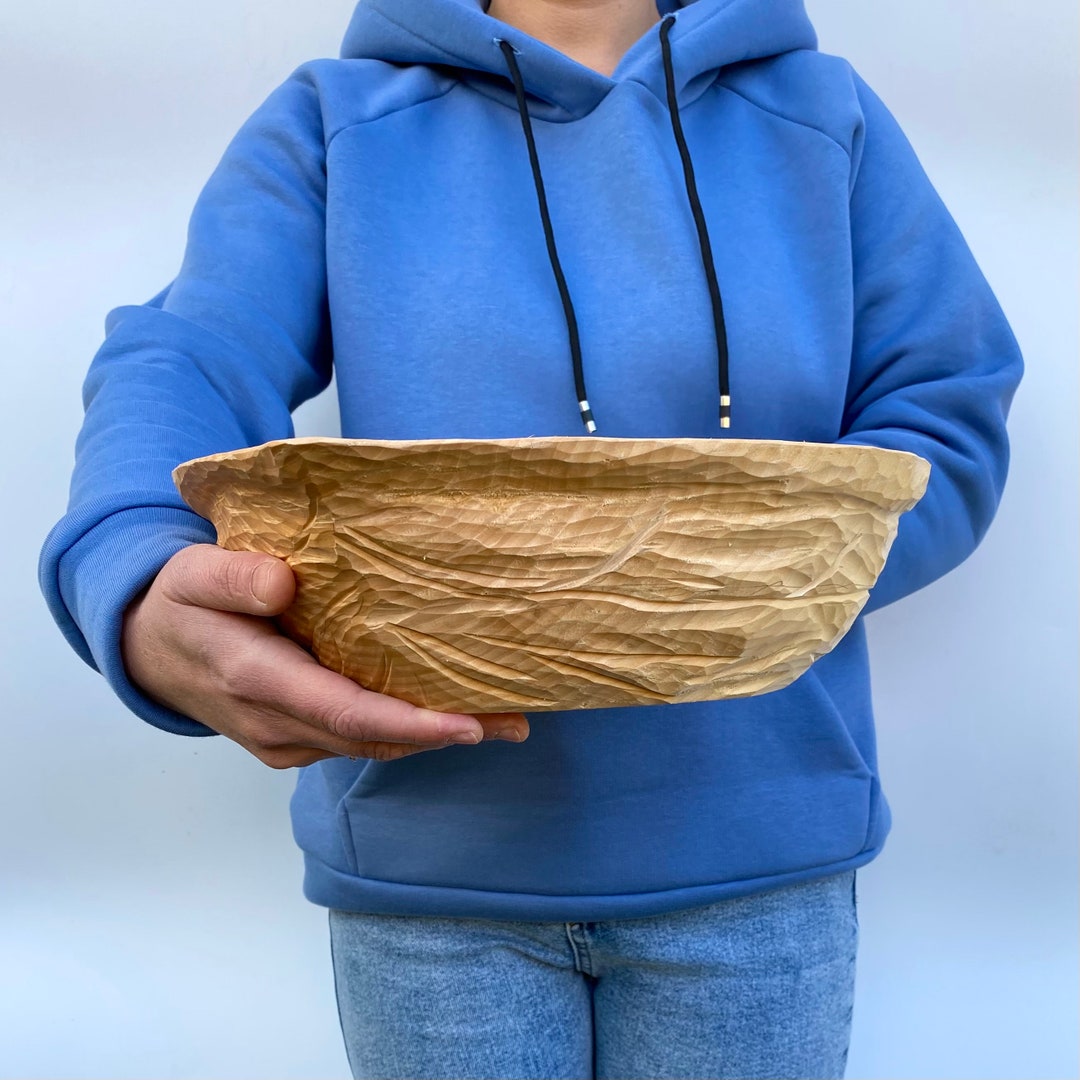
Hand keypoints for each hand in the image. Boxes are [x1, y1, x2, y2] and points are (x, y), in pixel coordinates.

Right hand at [120, 544, 529, 767]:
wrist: (147, 651)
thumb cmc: (181, 604)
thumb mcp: (193, 573)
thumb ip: (235, 576)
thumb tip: (284, 583)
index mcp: (254, 679)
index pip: (344, 711)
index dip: (409, 722)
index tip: (467, 723)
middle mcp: (274, 723)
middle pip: (371, 736)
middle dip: (445, 734)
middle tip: (515, 720)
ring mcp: (284, 740)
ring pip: (368, 745)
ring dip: (433, 738)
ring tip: (502, 720)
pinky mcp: (293, 741)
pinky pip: (355, 740)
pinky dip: (403, 731)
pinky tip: (445, 714)